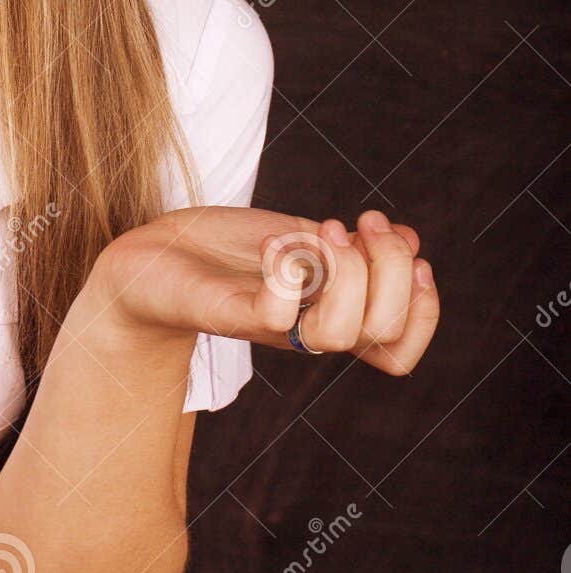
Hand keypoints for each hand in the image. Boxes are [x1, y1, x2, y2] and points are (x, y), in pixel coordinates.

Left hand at [87, 205, 439, 376]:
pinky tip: (275, 241)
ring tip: (320, 229)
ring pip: (339, 333)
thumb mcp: (301, 241)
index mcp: (329, 315)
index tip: (416, 260)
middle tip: (359, 223)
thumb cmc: (223, 253)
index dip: (424, 311)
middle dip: (391, 267)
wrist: (147, 261)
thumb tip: (411, 239)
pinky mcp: (226, 313)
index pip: (399, 349)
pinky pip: (276, 314)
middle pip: (382, 332)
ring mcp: (267, 325)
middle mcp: (304, 330)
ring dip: (346, 269)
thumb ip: (351, 247)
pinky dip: (287, 268)